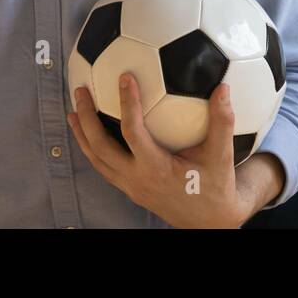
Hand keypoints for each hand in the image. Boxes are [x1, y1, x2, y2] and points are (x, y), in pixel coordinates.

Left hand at [67, 76, 259, 228]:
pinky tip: (91, 133)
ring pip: (96, 160)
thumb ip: (223, 121)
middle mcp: (136, 178)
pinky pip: (104, 167)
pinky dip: (93, 148)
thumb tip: (223, 88)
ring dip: (82, 134)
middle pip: (99, 147)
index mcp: (155, 168)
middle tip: (81, 90)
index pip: (132, 132)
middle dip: (86, 118)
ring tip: (73, 111)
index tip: (125, 77)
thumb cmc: (216, 186)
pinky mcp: (130, 189)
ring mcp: (130, 186)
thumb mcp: (222, 155)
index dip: (127, 103)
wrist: (209, 220)